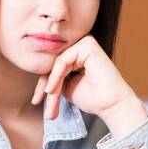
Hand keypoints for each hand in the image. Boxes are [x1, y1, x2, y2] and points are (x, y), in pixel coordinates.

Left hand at [32, 34, 147, 135]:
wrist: (111, 105)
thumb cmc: (93, 98)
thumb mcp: (65, 87)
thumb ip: (53, 78)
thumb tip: (37, 73)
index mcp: (77, 53)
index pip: (53, 66)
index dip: (43, 84)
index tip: (36, 101)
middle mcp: (81, 45)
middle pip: (53, 63)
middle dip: (44, 85)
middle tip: (38, 102)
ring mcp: (85, 43)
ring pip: (56, 63)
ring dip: (50, 84)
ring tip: (49, 100)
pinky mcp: (87, 45)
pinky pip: (63, 60)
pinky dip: (55, 76)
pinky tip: (52, 89)